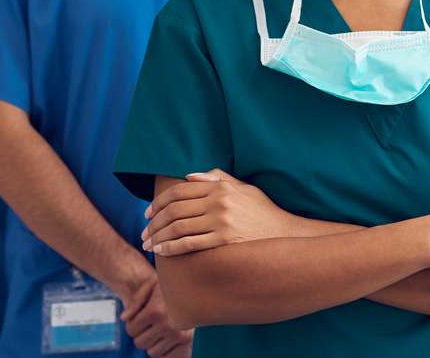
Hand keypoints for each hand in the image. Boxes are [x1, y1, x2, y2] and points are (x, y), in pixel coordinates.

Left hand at [117, 269, 192, 357]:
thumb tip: (124, 318)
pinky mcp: (187, 342)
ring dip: (154, 343)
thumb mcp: (151, 284)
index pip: (131, 330)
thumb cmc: (171, 284)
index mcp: (155, 311)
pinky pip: (168, 357)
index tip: (141, 317)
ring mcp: (178, 336)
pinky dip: (165, 352)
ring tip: (161, 329)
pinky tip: (167, 340)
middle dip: (143, 334)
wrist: (194, 285)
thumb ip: (136, 301)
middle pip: (140, 343)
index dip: (134, 324)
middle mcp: (166, 325)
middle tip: (151, 323)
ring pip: (152, 352)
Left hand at [144, 169, 297, 255]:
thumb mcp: (244, 188)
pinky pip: (190, 244)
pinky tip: (162, 252)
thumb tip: (190, 176)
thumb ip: (218, 178)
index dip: (159, 202)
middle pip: (175, 210)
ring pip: (179, 227)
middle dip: (154, 222)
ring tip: (148, 245)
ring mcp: (221, 221)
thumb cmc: (263, 211)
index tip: (147, 213)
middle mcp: (219, 201)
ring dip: (159, 237)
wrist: (285, 234)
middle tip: (144, 233)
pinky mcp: (224, 240)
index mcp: (220, 186)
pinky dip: (171, 248)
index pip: (179, 191)